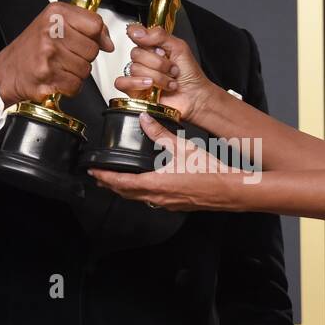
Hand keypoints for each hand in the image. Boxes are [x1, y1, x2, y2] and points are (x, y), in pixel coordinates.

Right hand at [0, 2, 113, 104]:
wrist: (7, 71)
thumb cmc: (31, 49)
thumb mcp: (56, 25)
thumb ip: (85, 27)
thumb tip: (108, 41)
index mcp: (56, 14)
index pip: (95, 24)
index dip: (98, 37)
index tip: (93, 41)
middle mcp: (51, 31)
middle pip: (92, 49)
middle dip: (84, 57)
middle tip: (67, 56)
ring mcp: (49, 53)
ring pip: (86, 69)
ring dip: (76, 73)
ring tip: (60, 67)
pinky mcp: (48, 75)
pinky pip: (76, 84)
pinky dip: (70, 87)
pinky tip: (58, 79)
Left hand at [87, 113, 238, 210]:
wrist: (231, 190)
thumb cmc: (211, 173)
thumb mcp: (183, 147)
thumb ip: (160, 133)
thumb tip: (145, 120)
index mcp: (156, 184)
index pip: (121, 183)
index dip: (104, 178)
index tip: (93, 172)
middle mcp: (159, 197)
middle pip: (126, 194)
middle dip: (111, 185)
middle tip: (100, 177)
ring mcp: (168, 203)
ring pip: (139, 198)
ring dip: (126, 190)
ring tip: (118, 181)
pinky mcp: (177, 204)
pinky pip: (152, 200)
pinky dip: (142, 192)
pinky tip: (147, 185)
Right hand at [115, 24, 215, 122]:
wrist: (195, 96)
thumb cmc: (190, 74)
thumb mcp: (179, 47)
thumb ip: (159, 35)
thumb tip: (138, 32)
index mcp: (152, 46)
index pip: (135, 33)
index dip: (141, 37)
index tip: (157, 46)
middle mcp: (144, 60)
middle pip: (136, 53)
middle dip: (158, 63)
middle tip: (171, 68)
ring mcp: (138, 75)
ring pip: (134, 68)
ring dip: (157, 76)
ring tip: (169, 81)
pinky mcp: (134, 91)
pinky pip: (122, 82)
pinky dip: (136, 82)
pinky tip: (150, 85)